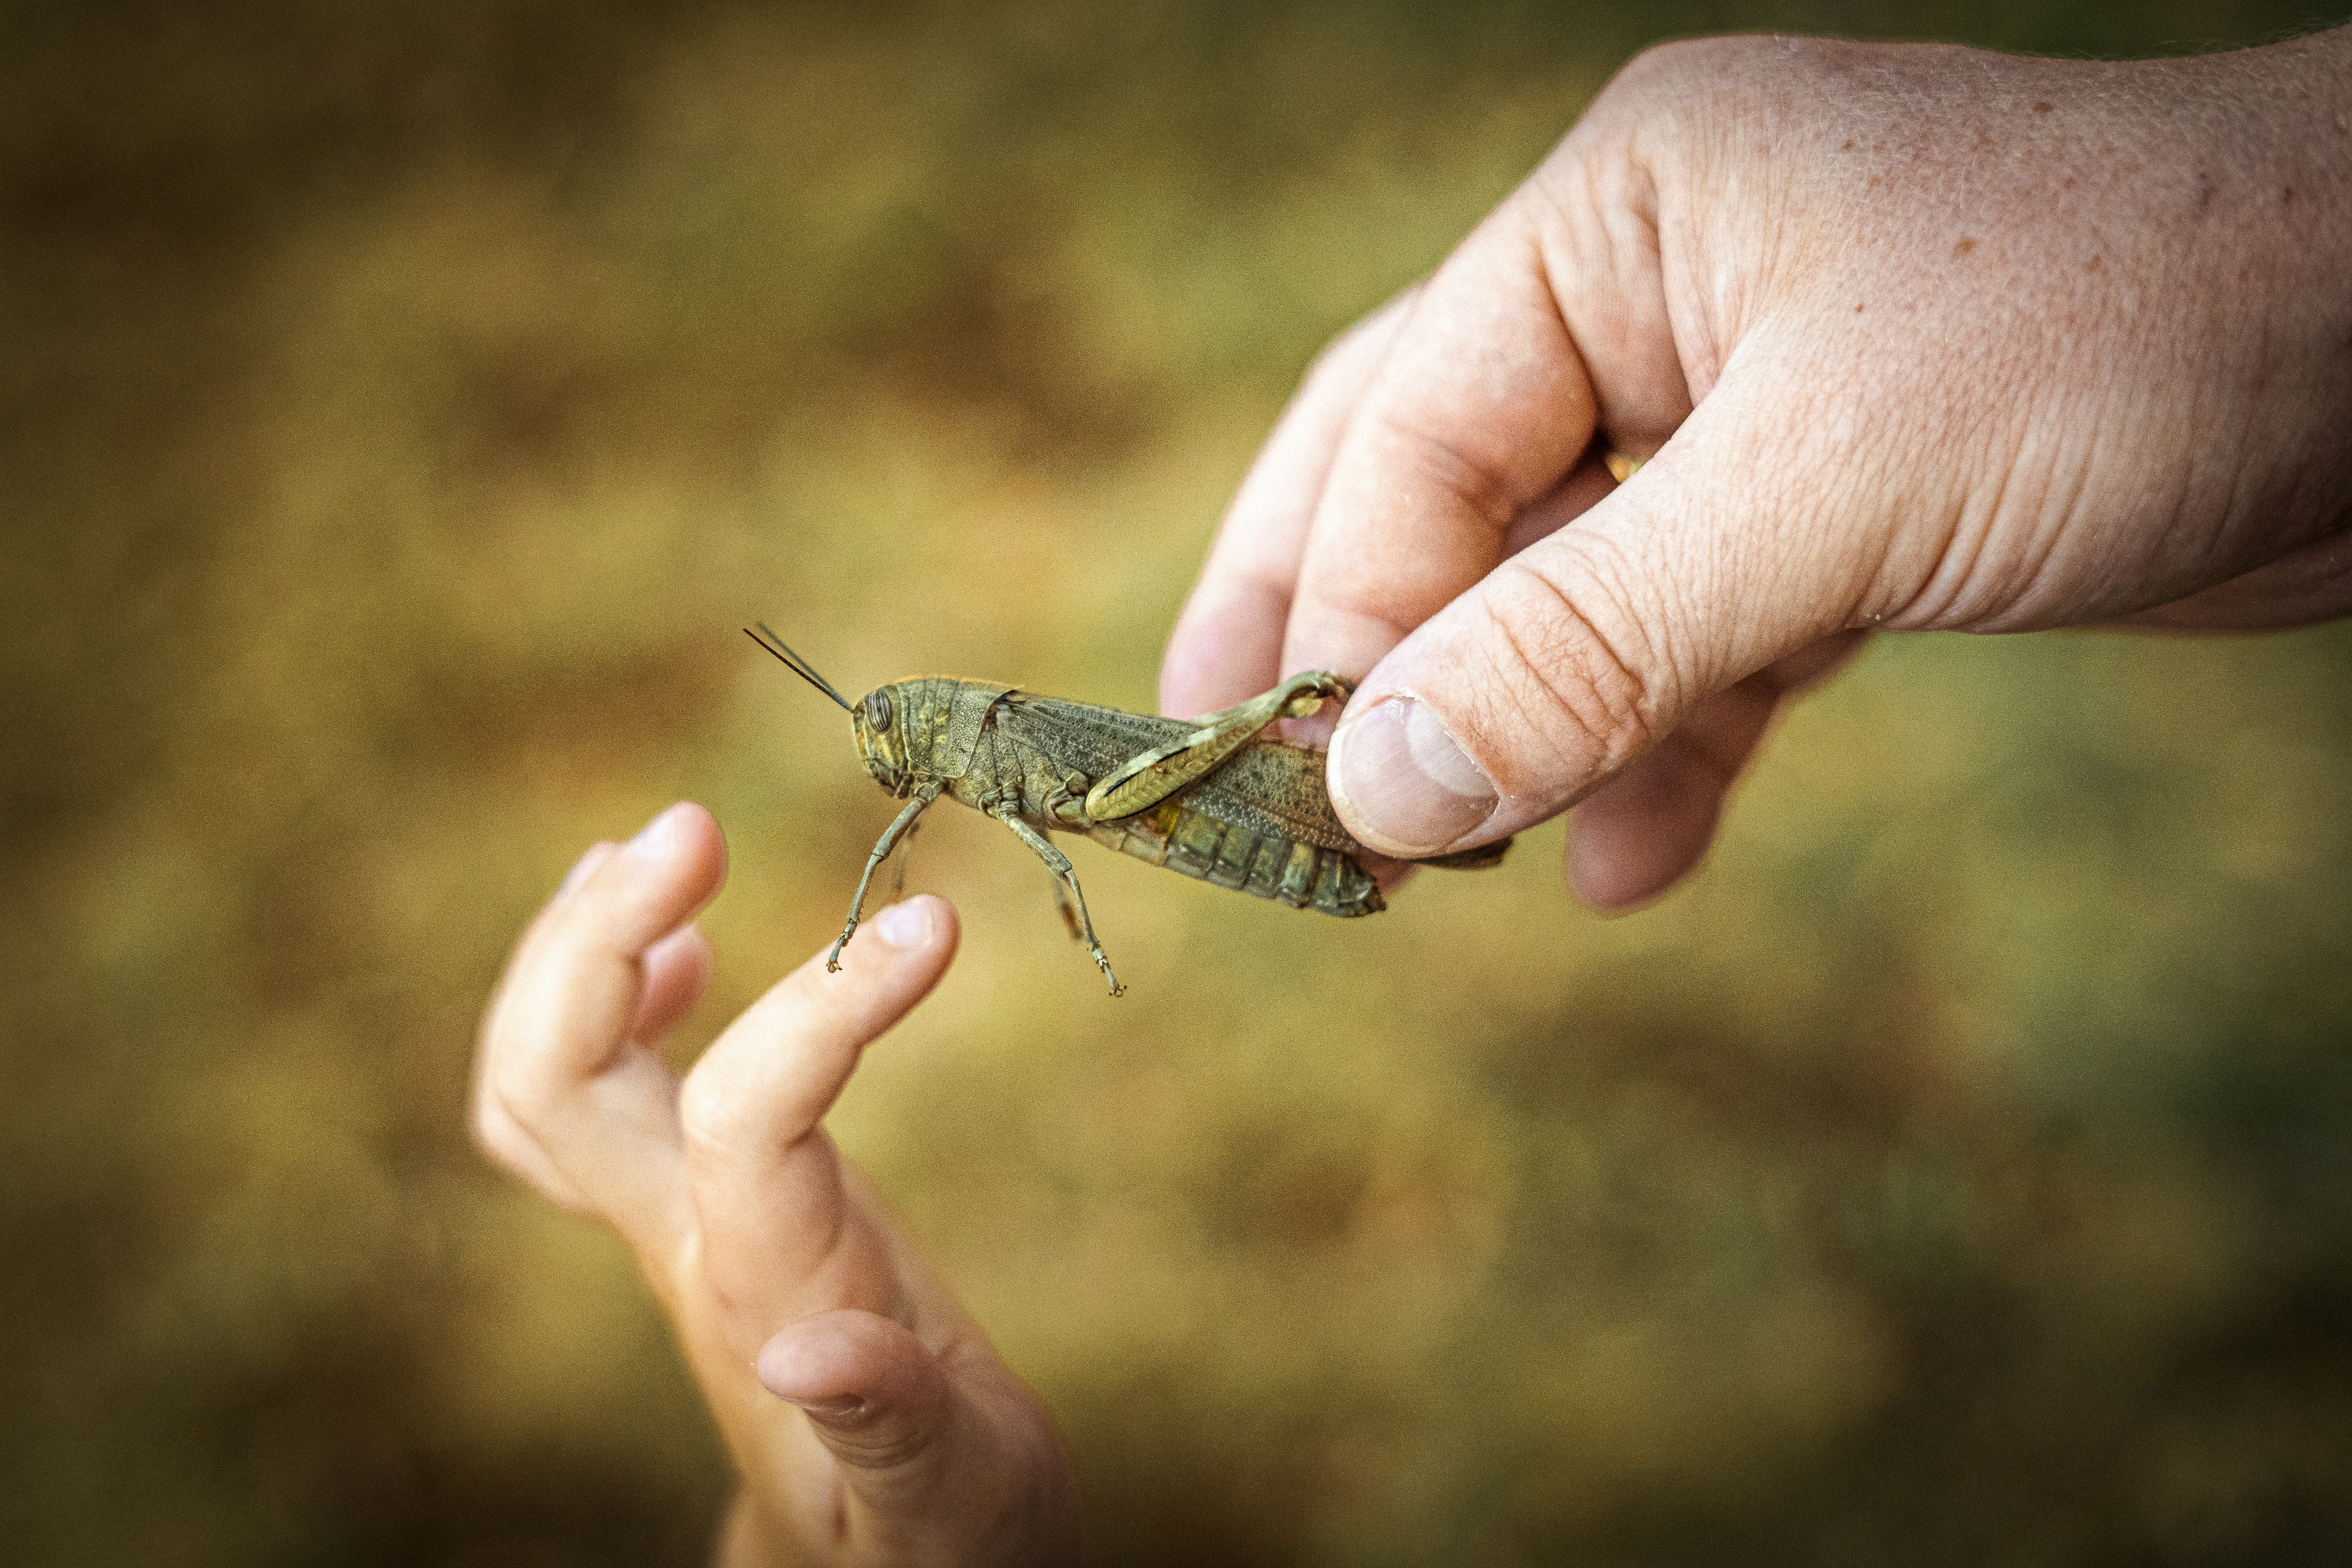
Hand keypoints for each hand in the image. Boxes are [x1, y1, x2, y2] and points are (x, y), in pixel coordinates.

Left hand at [472, 803, 1078, 1566]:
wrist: (885, 1560)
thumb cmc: (936, 1534)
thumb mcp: (949, 1500)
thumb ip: (894, 1427)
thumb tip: (816, 1352)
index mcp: (769, 1297)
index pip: (747, 1119)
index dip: (828, 1005)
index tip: (935, 924)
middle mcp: (691, 1249)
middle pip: (558, 1083)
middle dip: (598, 941)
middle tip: (693, 826)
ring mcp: (674, 1228)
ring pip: (542, 1080)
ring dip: (580, 947)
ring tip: (661, 848)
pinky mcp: (691, 1214)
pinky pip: (589, 1098)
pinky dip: (611, 996)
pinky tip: (684, 945)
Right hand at [1162, 28, 2351, 909]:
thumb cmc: (2124, 338)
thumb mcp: (1822, 491)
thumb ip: (1584, 641)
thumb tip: (1376, 787)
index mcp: (1620, 218)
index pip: (1407, 428)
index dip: (1342, 612)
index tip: (1306, 783)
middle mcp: (1665, 294)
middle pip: (1438, 484)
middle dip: (1354, 646)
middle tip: (1241, 788)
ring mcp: (1756, 404)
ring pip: (1571, 582)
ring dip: (1525, 729)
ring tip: (1475, 871)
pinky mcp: (1846, 507)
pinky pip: (1699, 636)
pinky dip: (1663, 744)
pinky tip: (1631, 858)